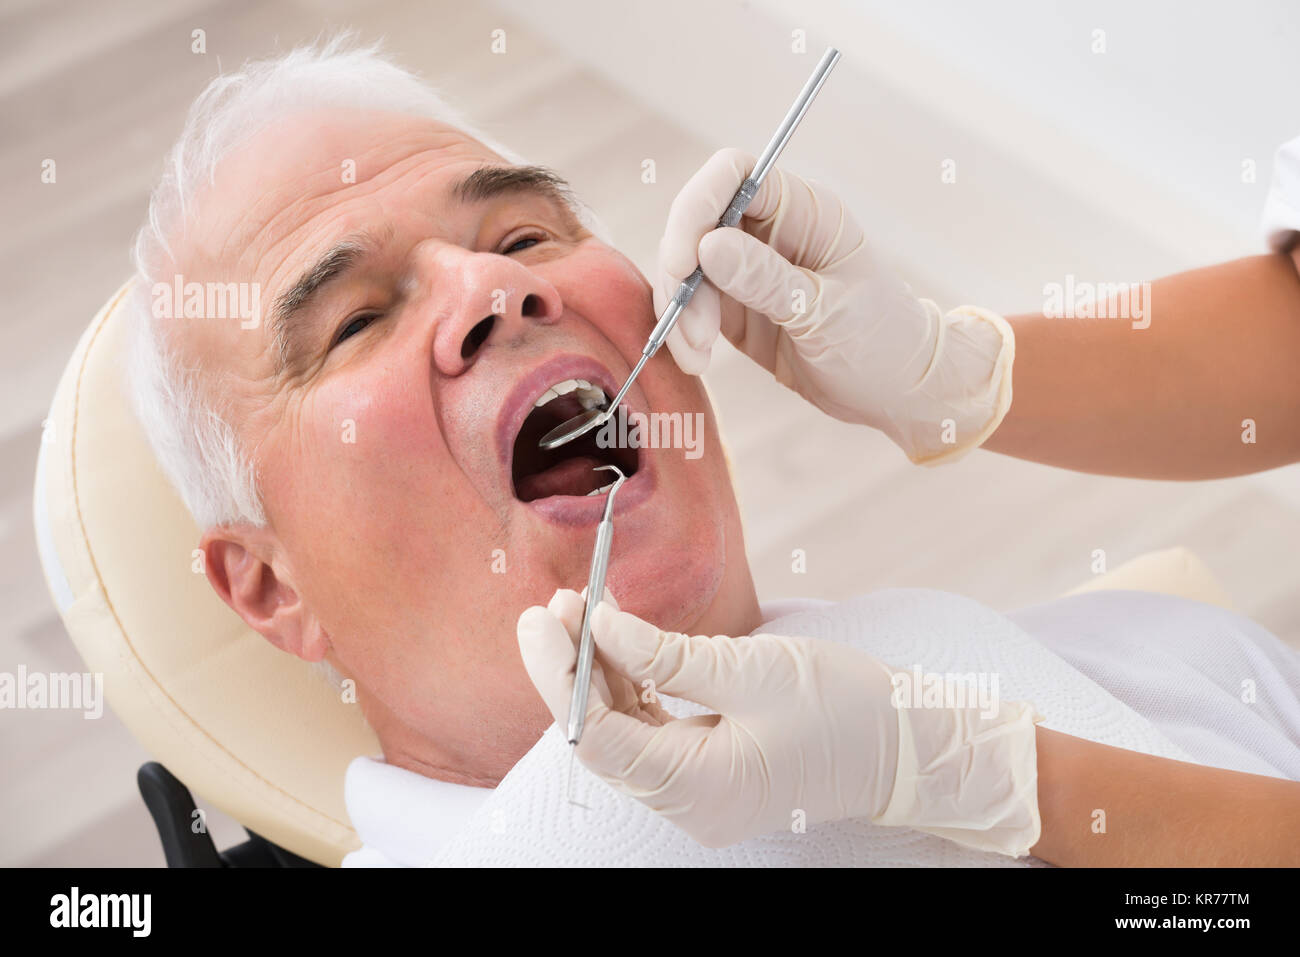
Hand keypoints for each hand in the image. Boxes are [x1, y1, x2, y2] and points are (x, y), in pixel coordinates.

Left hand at [517, 590, 1042, 853]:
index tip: (540, 619)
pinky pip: (651, 722)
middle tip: (555, 601)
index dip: (558, 675)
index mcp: (694, 789)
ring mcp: (694, 785)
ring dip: (600, 665)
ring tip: (582, 603)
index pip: (594, 737)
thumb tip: (598, 625)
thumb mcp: (752, 670)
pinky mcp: (706, 763)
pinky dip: (632, 677)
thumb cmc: (843, 710)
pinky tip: (619, 632)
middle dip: (574, 664)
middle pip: (600, 732)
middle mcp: (685, 799)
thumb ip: (666, 653)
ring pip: (622, 724)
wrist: (906, 744)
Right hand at [655, 148, 1014, 462]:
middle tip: (691, 329)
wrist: (898, 390)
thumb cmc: (881, 341)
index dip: (698, 206)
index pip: (734, 176)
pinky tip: (696, 361)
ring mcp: (748, 270)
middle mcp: (770, 231)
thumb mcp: (826, 312)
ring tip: (697, 356)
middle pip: (697, 224)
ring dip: (680, 312)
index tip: (682, 262)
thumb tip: (707, 246)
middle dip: (683, 276)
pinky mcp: (734, 309)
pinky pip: (691, 307)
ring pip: (687, 270)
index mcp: (805, 212)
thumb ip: (766, 279)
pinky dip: (683, 333)